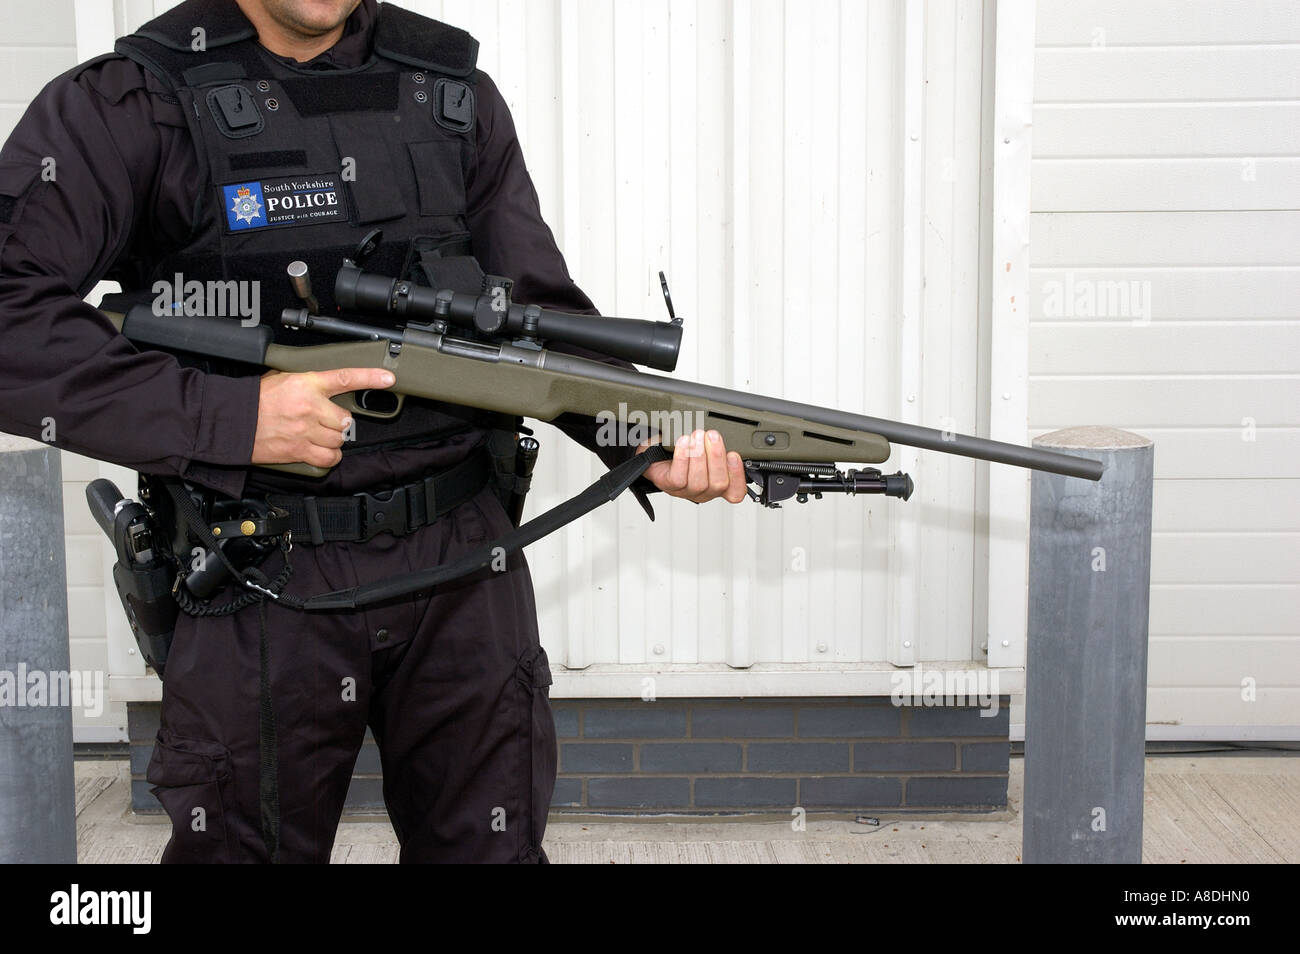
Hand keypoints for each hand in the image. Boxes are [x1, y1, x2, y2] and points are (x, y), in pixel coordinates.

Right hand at [251, 367, 394, 468]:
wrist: (230, 422)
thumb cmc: (253, 400)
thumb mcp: (281, 379)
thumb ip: (307, 382)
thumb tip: (324, 385)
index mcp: (306, 383)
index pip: (345, 378)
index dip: (370, 378)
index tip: (388, 378)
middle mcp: (310, 407)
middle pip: (345, 419)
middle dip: (338, 422)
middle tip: (323, 420)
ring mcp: (306, 430)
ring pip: (339, 440)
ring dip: (333, 440)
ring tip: (318, 435)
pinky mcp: (300, 450)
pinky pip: (329, 458)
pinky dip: (329, 457)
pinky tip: (320, 450)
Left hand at [641, 429, 748, 503]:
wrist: (656, 454)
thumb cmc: (684, 452)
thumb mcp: (705, 447)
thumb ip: (718, 446)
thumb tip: (725, 434)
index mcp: (718, 484)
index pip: (736, 492)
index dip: (738, 476)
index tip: (734, 454)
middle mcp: (705, 491)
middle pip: (719, 484)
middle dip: (717, 457)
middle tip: (712, 435)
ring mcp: (687, 491)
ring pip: (699, 481)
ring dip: (699, 455)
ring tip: (697, 436)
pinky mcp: (671, 486)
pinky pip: (679, 477)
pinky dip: (683, 458)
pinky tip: (684, 443)